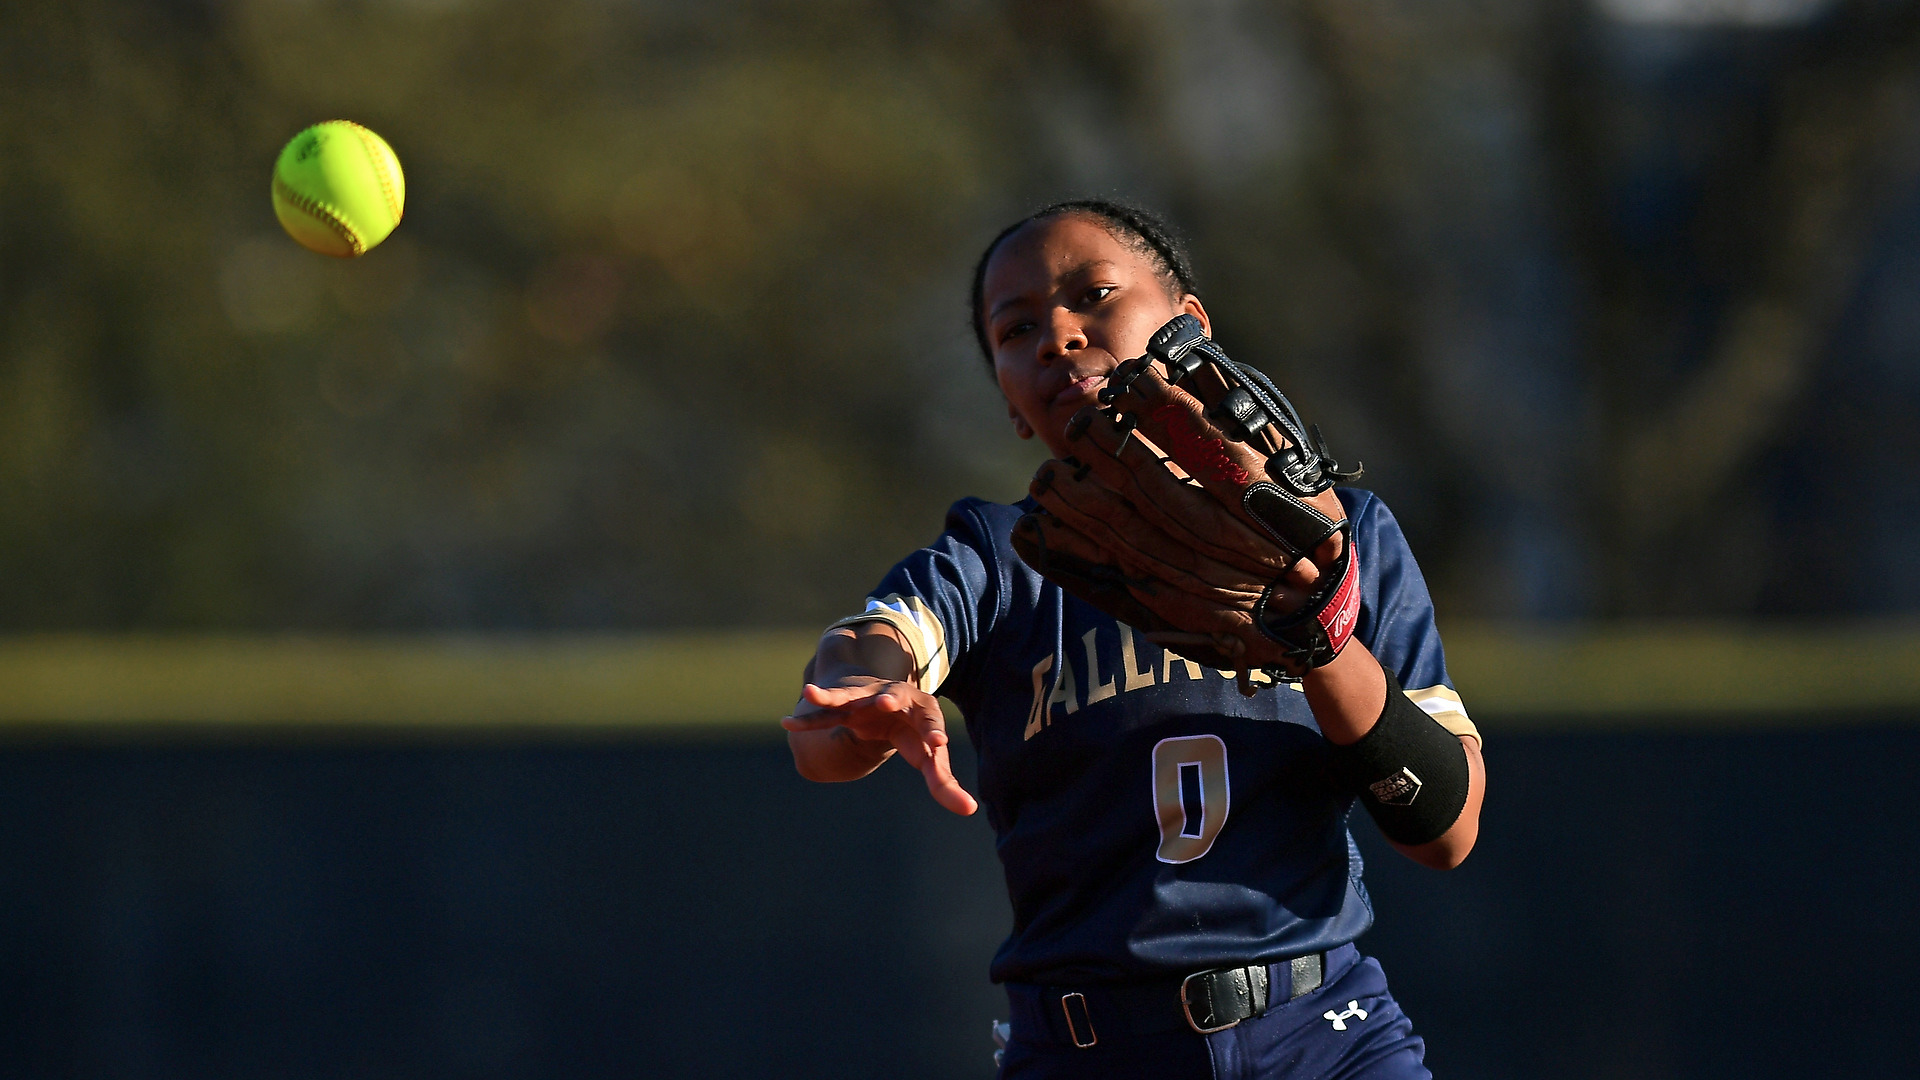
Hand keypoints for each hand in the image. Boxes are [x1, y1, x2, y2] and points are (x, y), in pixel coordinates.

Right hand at [782, 677, 978, 815]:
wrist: (888, 701)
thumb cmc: (912, 732)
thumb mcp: (927, 755)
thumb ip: (944, 783)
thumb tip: (969, 810)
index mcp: (922, 710)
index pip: (931, 722)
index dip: (934, 732)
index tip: (939, 744)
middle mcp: (894, 697)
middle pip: (892, 695)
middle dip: (888, 698)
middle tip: (886, 701)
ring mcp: (866, 699)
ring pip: (850, 697)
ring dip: (834, 697)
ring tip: (811, 694)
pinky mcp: (844, 705)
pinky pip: (824, 713)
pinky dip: (808, 718)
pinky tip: (787, 722)